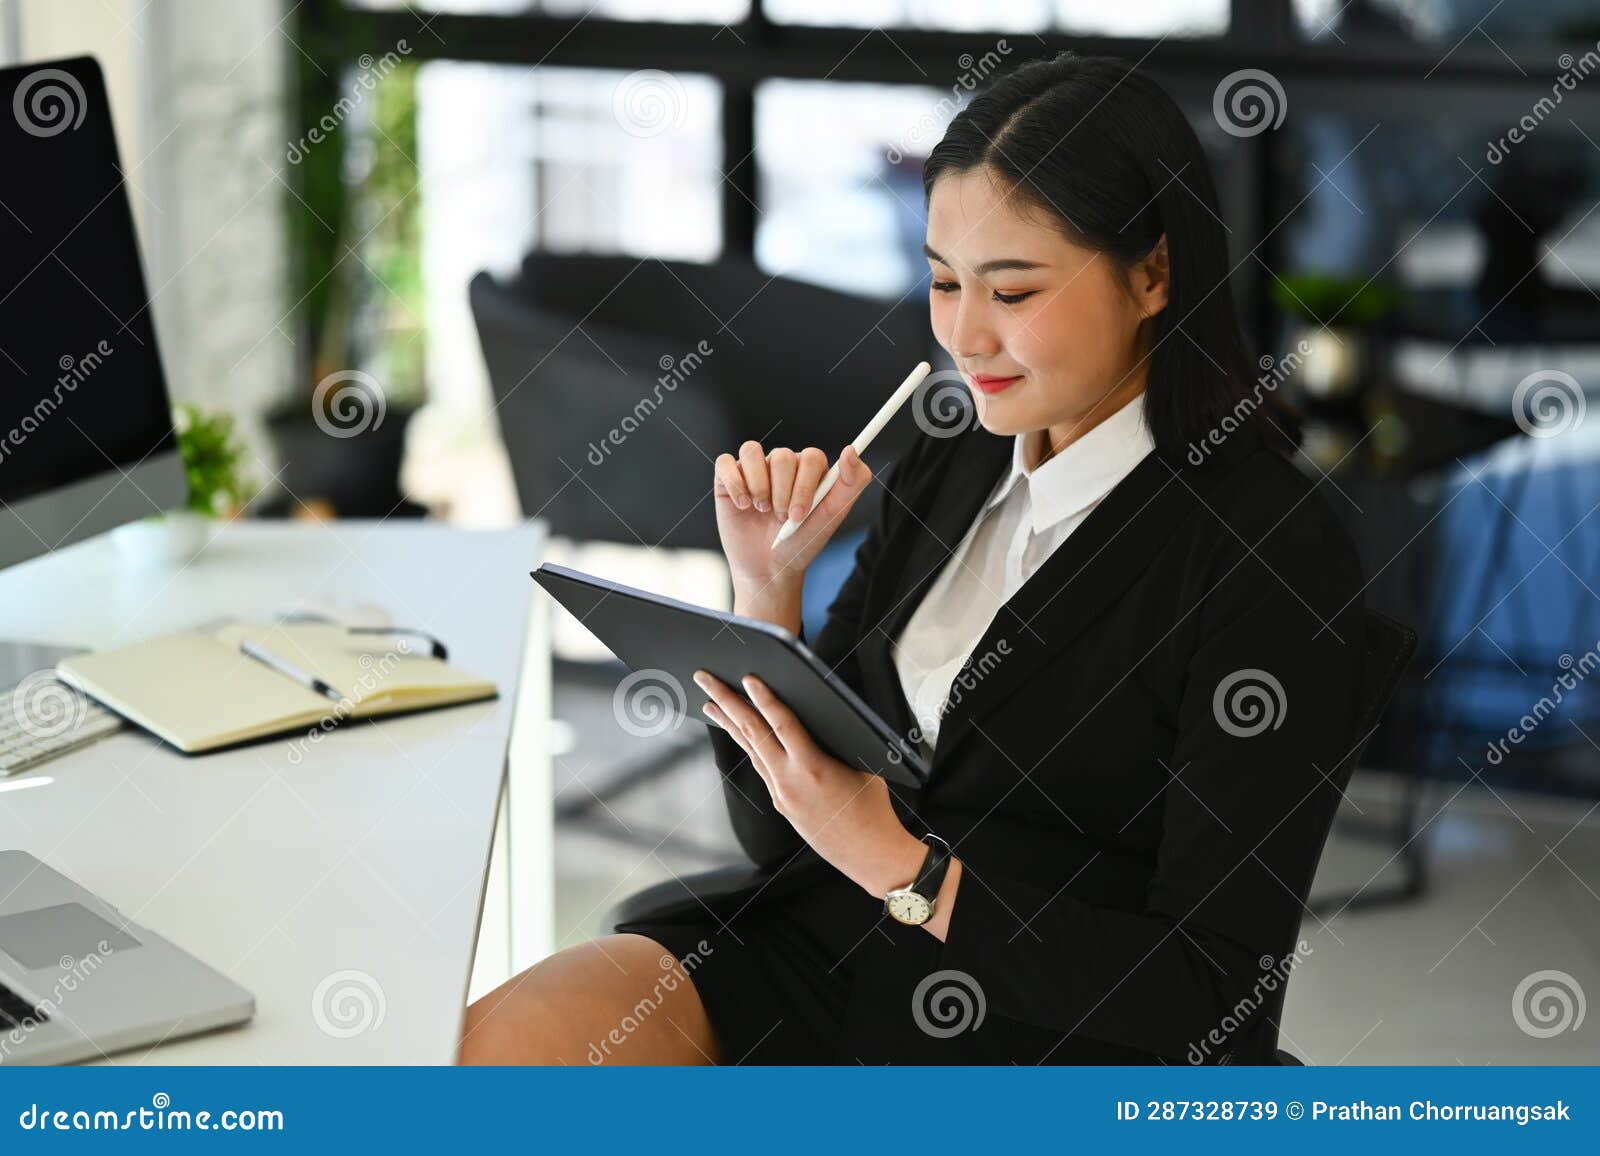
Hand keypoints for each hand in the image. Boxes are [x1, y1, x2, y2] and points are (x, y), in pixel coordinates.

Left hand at [693, 669, 923, 899]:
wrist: (868, 853)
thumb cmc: (872, 807)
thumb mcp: (861, 764)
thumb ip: (835, 738)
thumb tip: (816, 711)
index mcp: (812, 768)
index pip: (781, 724)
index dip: (763, 698)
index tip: (747, 678)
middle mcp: (788, 781)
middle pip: (751, 733)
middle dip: (726, 702)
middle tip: (705, 679)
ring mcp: (780, 794)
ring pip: (750, 749)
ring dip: (729, 722)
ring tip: (710, 703)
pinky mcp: (781, 802)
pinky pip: (760, 765)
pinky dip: (746, 743)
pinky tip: (738, 732)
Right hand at [713, 443, 873, 594]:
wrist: (768, 568)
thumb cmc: (801, 543)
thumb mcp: (832, 517)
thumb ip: (852, 484)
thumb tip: (851, 451)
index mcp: (809, 470)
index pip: (811, 457)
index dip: (804, 485)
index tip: (799, 515)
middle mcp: (782, 464)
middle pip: (782, 456)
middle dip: (782, 493)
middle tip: (781, 518)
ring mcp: (755, 469)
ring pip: (752, 452)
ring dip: (758, 486)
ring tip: (761, 510)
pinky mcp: (729, 477)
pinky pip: (726, 462)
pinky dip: (734, 483)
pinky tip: (743, 506)